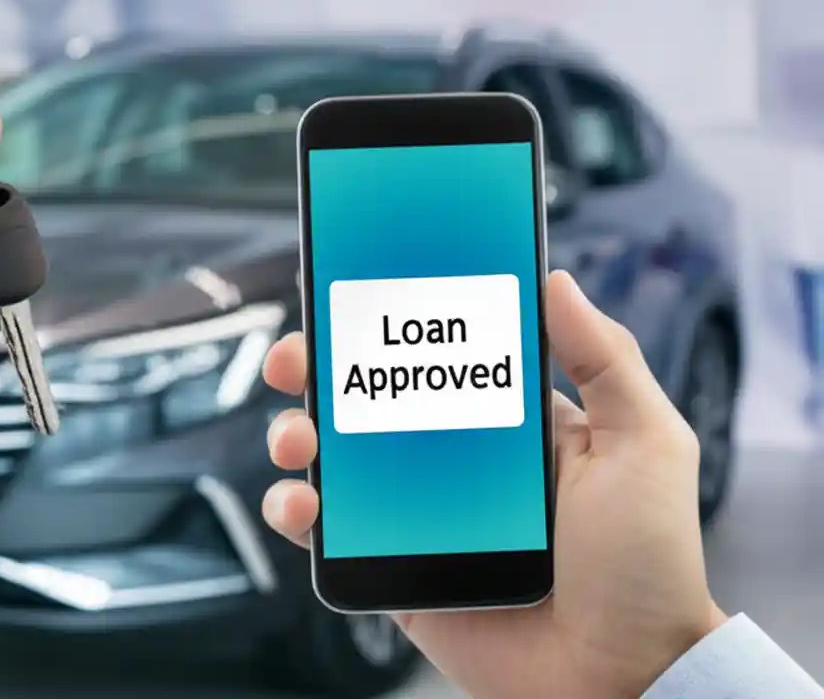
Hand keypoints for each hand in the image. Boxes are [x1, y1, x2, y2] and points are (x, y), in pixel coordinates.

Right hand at [261, 270, 725, 697]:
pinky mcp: (391, 569)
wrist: (620, 673)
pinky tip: (301, 506)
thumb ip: (606, 360)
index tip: (352, 292)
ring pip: (332, 461)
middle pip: (365, 400)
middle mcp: (452, 462)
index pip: (433, 357)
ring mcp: (415, 516)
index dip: (387, 323)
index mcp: (505, 424)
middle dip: (317, 368)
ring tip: (296, 439)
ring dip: (294, 434)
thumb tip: (556, 281)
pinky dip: (294, 515)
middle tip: (298, 359)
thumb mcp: (646, 443)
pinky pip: (327, 536)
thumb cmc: (646, 565)